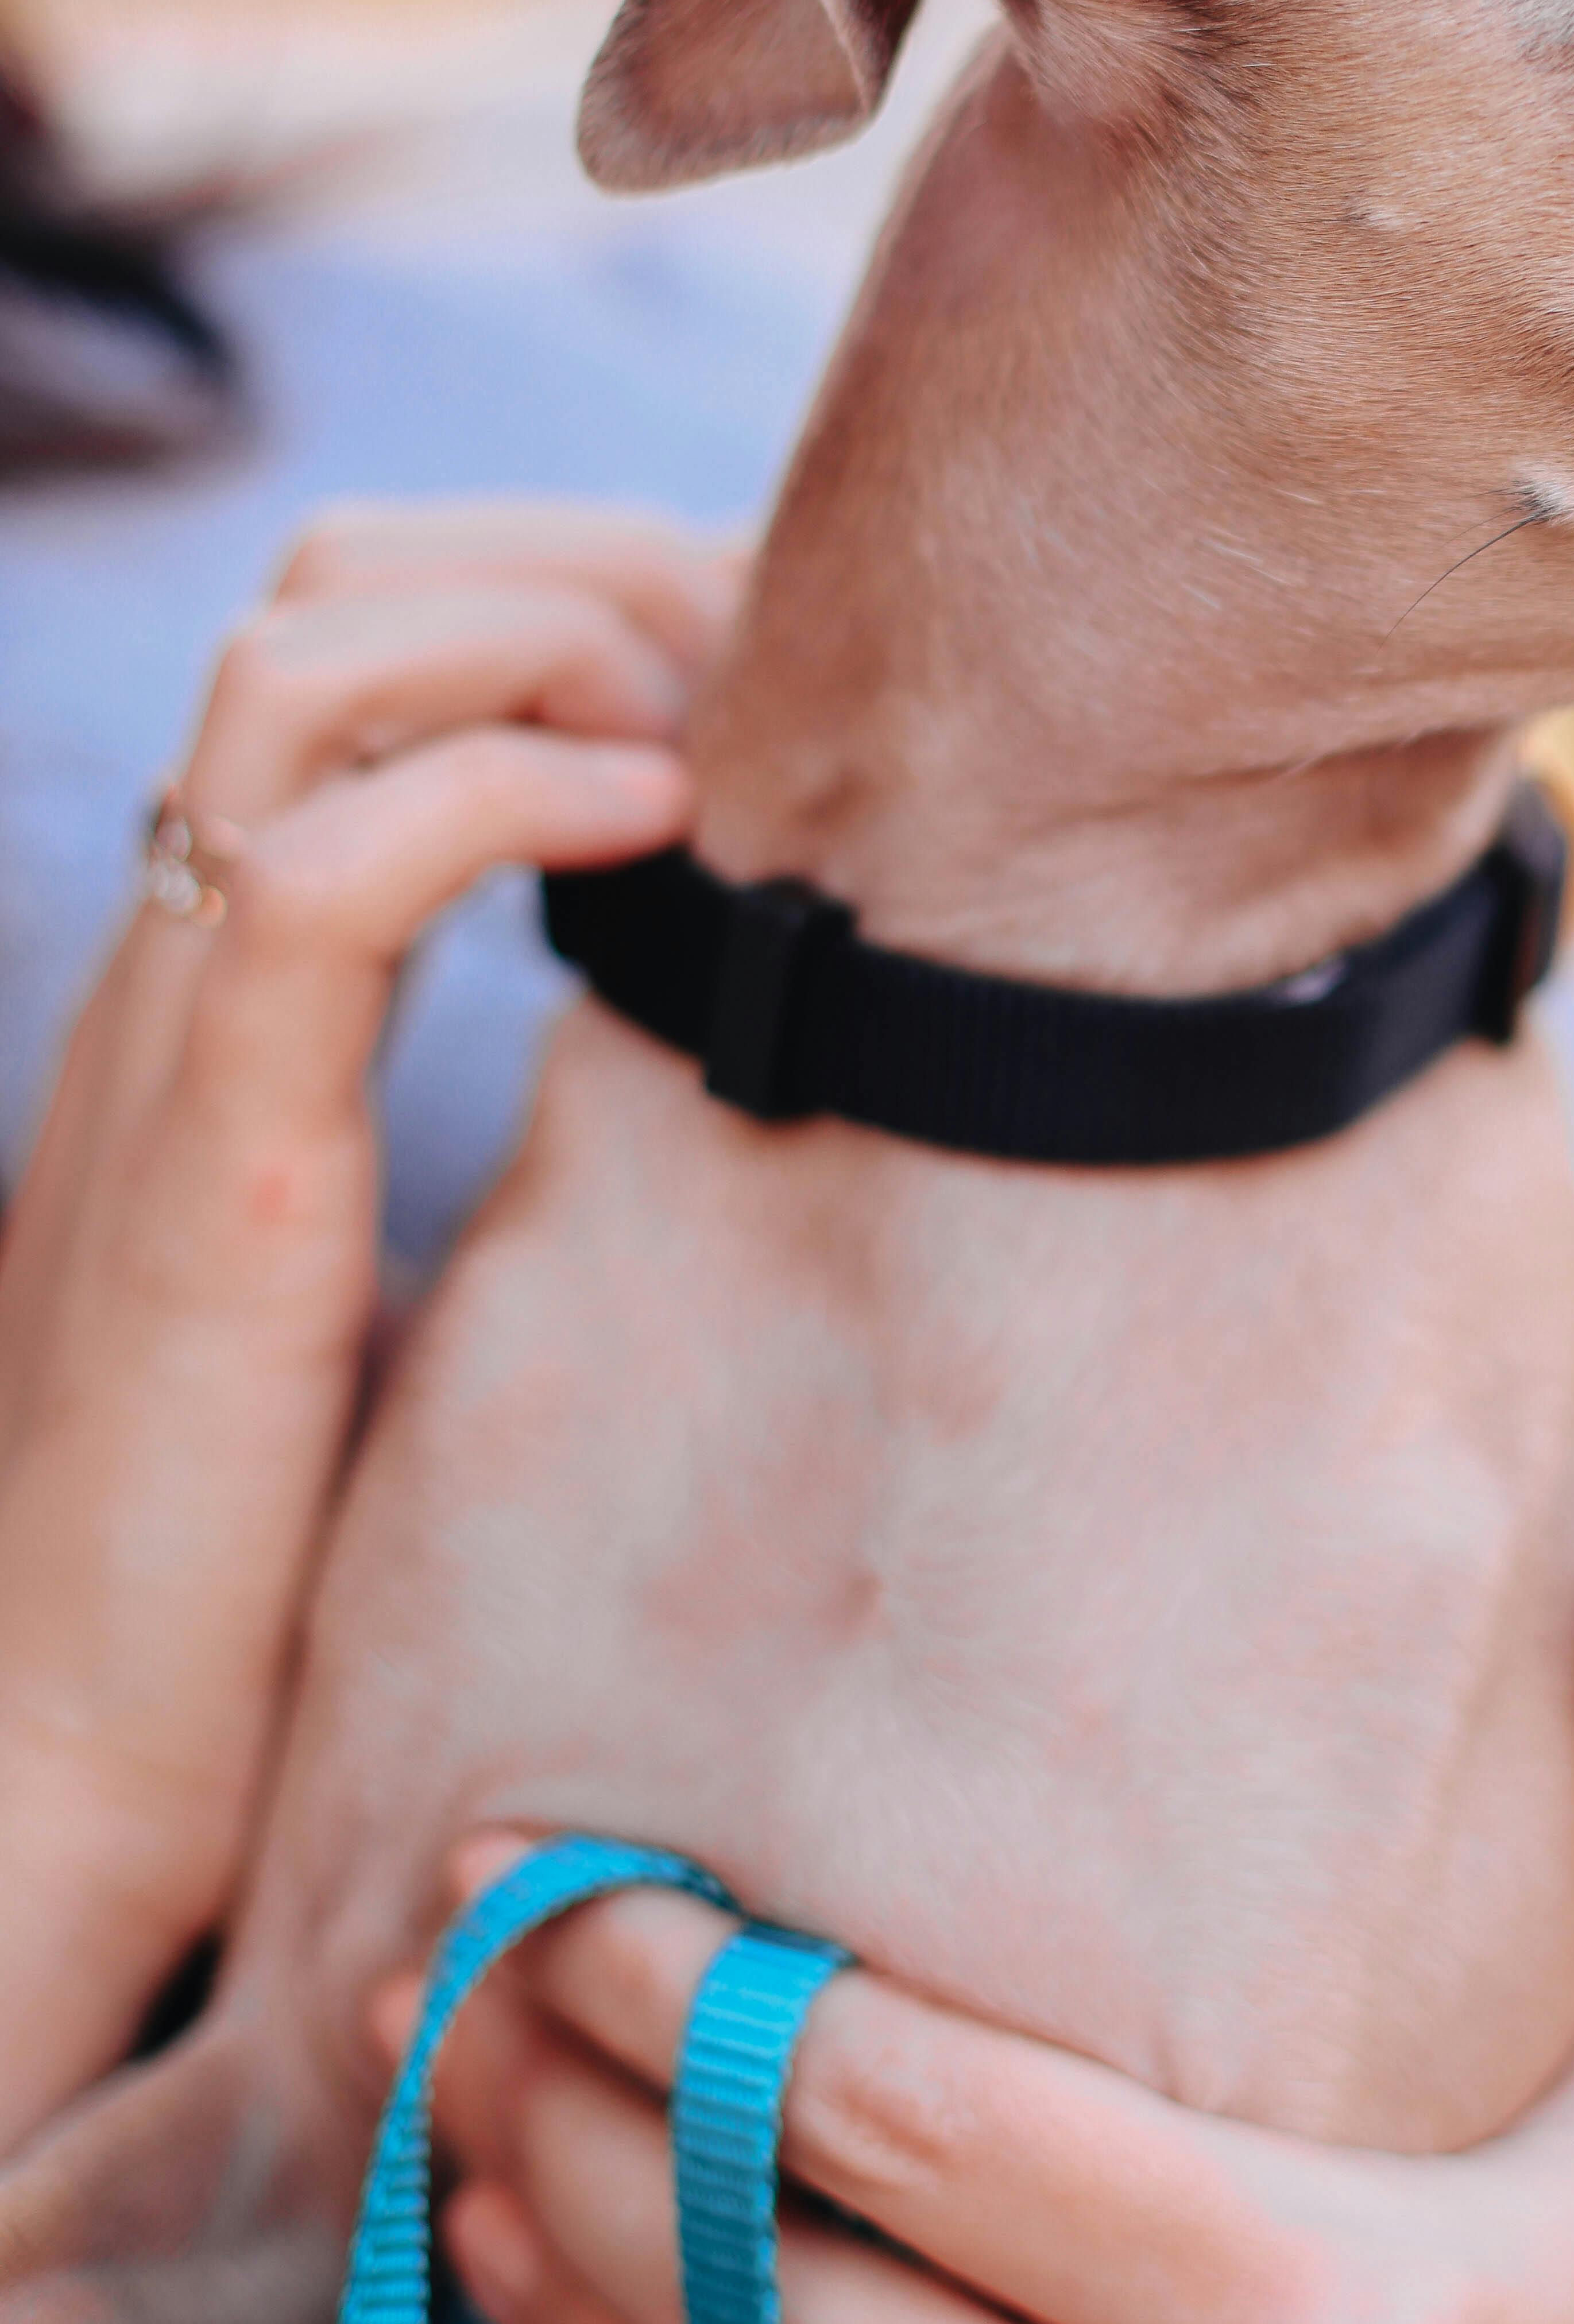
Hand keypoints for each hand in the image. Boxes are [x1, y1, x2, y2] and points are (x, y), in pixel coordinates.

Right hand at [0, 501, 740, 2146]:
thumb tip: (681, 1077)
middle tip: (753, 654)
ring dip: (536, 631)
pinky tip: (651, 823)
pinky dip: (497, 792)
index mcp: (224, 988)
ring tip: (702, 724)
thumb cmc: (237, 1557)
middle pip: (329, 592)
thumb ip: (464, 1148)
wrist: (61, 1767)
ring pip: (297, 669)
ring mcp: (179, 1051)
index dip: (549, 584)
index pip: (349, 645)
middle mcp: (181, 972)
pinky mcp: (215, 1166)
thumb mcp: (372, 1277)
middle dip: (563, 556)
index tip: (737, 652)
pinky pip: (320, 880)